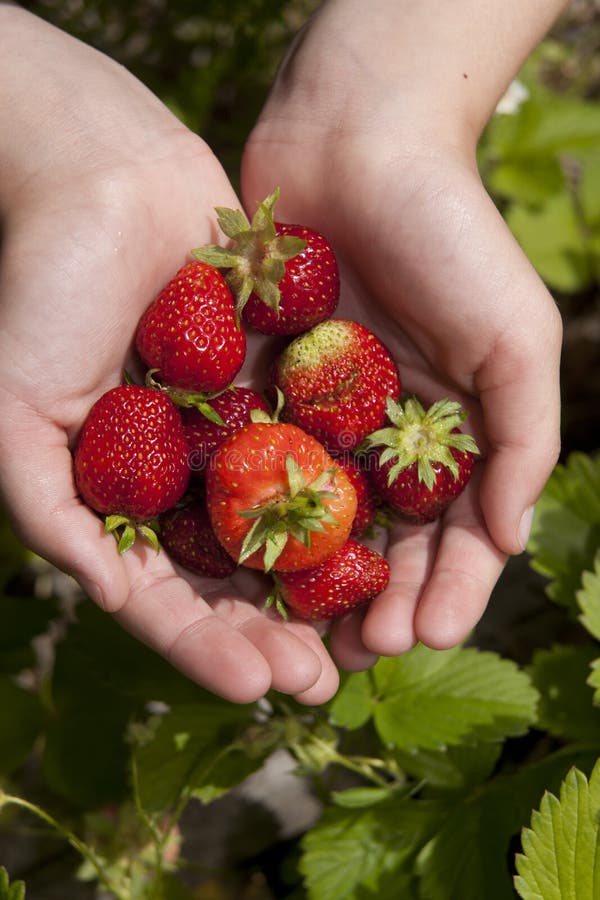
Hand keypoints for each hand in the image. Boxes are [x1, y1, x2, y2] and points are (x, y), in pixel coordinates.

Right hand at [0, 8, 339, 704]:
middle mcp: (180, 474)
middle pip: (234, 575)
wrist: (104, 178)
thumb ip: (51, 513)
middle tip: (323, 679)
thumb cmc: (43, 291)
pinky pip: (316, 447)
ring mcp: (231, 430)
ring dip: (323, 584)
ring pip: (286, 525)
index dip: (204, 645)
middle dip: (274, 632)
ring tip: (366, 634)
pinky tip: (386, 539)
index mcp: (119, 496)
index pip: (165, 595)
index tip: (255, 687)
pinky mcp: (276, 383)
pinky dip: (346, 495)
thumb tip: (113, 599)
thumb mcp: (14, 413)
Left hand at [241, 0, 563, 665]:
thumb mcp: (515, 338)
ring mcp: (321, 417)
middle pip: (382, 541)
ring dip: (310, 581)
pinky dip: (252, 515)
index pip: (454, 532)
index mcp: (454, 432)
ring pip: (316, 522)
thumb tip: (509, 541)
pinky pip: (257, 464)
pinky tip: (240, 561)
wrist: (356, 144)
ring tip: (297, 632)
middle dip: (374, 600)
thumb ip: (524, 440)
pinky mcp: (261, 390)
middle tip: (353, 653)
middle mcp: (386, 436)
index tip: (422, 633)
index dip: (444, 587)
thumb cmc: (450, 236)